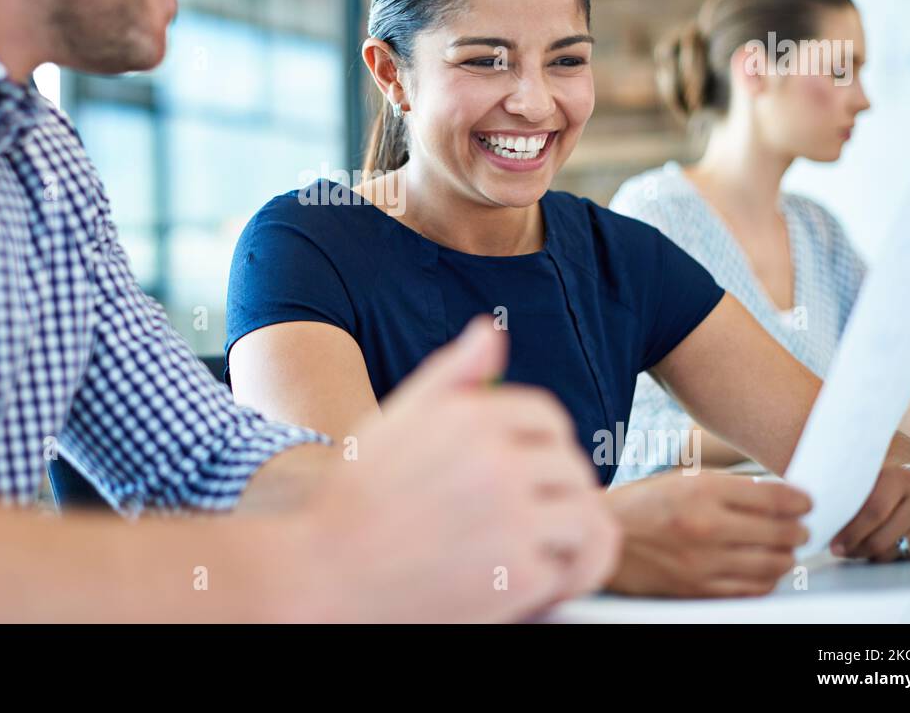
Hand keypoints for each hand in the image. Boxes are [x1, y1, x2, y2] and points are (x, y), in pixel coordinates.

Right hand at [302, 316, 620, 622]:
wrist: (327, 570)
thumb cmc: (358, 494)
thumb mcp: (399, 418)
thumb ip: (453, 372)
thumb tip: (491, 330)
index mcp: (471, 416)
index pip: (547, 417)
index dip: (540, 443)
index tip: (521, 467)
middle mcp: (497, 462)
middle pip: (571, 466)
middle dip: (553, 490)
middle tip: (525, 514)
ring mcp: (510, 520)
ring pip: (582, 517)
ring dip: (561, 534)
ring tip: (531, 544)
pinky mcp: (515, 578)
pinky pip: (562, 570)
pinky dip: (541, 580)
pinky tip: (508, 578)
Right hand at [604, 471, 810, 596]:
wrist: (605, 537)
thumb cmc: (641, 506)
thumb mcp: (682, 480)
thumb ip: (727, 488)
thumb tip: (772, 497)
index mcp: (702, 490)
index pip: (772, 497)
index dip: (799, 500)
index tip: (806, 503)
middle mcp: (707, 525)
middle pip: (779, 531)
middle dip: (799, 530)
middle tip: (802, 528)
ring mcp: (704, 561)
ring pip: (772, 563)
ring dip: (787, 556)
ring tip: (786, 549)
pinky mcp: (699, 588)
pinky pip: (751, 589)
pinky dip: (767, 579)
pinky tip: (766, 570)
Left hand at [830, 462, 909, 561]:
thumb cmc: (881, 479)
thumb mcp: (865, 474)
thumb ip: (845, 488)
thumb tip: (817, 510)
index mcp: (901, 476)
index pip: (873, 512)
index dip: (850, 532)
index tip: (834, 543)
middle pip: (882, 538)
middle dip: (856, 548)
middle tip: (840, 550)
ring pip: (893, 552)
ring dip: (871, 554)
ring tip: (857, 547)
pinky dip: (891, 556)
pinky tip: (882, 546)